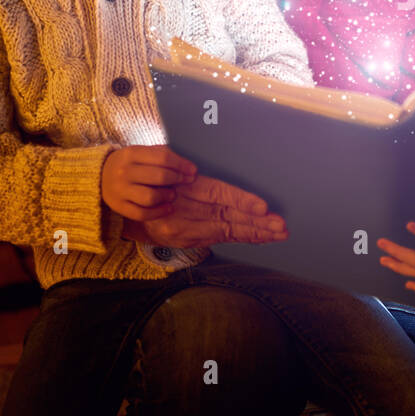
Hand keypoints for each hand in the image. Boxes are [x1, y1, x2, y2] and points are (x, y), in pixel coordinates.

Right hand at [100, 145, 194, 222]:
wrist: (99, 176)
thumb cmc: (129, 164)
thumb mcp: (140, 153)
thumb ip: (161, 155)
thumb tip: (188, 166)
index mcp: (131, 153)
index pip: (163, 158)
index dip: (181, 165)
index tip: (193, 170)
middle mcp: (123, 171)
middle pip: (159, 177)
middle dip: (178, 180)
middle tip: (185, 182)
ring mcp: (119, 190)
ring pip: (151, 197)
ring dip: (167, 196)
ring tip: (173, 195)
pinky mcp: (118, 206)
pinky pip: (142, 214)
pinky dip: (159, 212)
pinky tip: (168, 208)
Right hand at [133, 174, 288, 249]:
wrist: (134, 210)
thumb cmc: (161, 186)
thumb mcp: (175, 174)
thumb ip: (203, 185)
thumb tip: (238, 192)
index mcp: (183, 189)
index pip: (217, 195)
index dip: (241, 201)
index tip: (263, 207)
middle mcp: (184, 212)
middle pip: (226, 216)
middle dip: (256, 223)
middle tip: (280, 225)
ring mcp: (186, 230)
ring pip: (226, 230)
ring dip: (254, 233)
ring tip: (277, 232)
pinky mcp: (188, 240)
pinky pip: (220, 238)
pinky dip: (242, 237)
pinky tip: (260, 237)